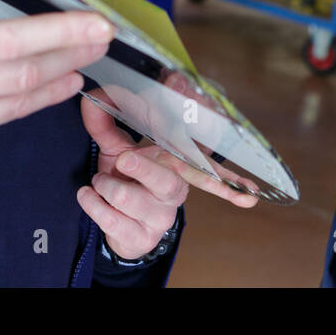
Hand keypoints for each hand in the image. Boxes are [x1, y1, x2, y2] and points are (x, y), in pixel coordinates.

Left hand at [77, 94, 256, 260]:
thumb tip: (96, 96)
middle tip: (124, 158)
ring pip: (133, 201)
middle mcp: (175, 192)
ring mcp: (160, 218)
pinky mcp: (140, 238)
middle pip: (169, 181)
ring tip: (97, 181)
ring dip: (107, 186)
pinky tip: (86, 196)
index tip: (249, 190)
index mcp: (176, 166)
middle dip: (145, 168)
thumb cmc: (124, 179)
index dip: (226, 178)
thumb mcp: (114, 146)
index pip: (206, 167)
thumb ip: (105, 120)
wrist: (116, 224)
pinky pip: (113, 220)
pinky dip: (92, 205)